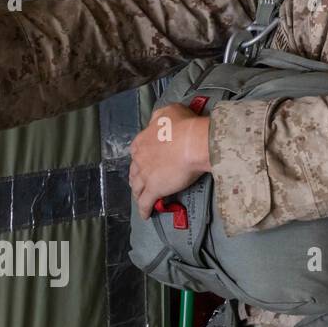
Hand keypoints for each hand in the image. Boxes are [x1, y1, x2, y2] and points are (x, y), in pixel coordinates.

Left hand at [129, 103, 211, 218]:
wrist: (193, 142)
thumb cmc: (184, 125)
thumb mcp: (169, 111)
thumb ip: (159, 117)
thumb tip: (156, 121)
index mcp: (142, 141)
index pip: (136, 151)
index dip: (140, 157)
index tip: (144, 160)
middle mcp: (140, 158)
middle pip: (134, 170)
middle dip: (136, 176)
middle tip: (141, 181)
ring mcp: (146, 175)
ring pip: (137, 187)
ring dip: (137, 192)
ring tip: (141, 197)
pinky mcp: (155, 189)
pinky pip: (146, 202)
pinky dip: (144, 209)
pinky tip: (145, 215)